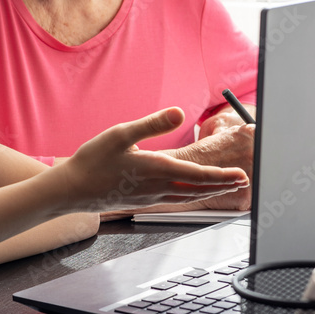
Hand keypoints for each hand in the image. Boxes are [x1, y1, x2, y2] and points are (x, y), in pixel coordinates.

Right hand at [59, 107, 249, 212]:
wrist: (71, 190)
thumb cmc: (93, 160)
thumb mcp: (120, 134)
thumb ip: (152, 124)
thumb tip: (178, 112)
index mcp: (156, 169)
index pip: (199, 175)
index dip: (223, 176)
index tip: (241, 175)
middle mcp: (158, 187)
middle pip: (199, 188)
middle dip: (223, 185)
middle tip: (243, 182)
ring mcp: (150, 197)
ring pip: (188, 196)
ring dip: (210, 192)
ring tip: (224, 187)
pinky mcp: (142, 201)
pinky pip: (175, 199)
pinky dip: (191, 195)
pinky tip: (190, 192)